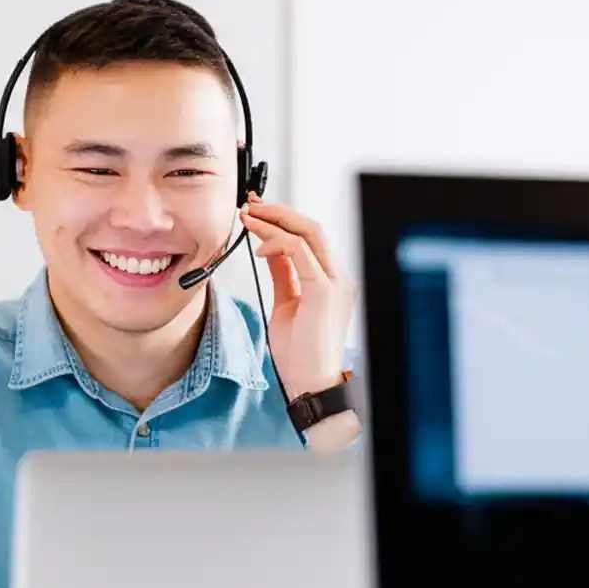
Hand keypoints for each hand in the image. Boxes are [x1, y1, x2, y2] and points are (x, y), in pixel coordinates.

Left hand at [238, 192, 359, 445]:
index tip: (257, 211)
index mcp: (331, 280)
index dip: (283, 219)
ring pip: (309, 232)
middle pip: (312, 227)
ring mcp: (335, 282)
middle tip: (250, 205)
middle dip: (278, 211)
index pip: (310, 236)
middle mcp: (338, 277)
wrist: (311, 383)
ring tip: (250, 217)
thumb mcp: (287, 304)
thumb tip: (270, 249)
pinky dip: (277, 242)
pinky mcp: (325, 291)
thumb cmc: (301, 353)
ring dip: (276, 220)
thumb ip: (283, 274)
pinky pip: (301, 252)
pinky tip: (259, 247)